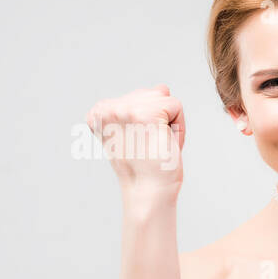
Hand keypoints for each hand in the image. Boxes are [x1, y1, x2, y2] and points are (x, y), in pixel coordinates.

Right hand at [87, 85, 184, 202]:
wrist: (148, 191)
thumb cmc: (145, 168)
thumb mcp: (135, 133)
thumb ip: (141, 108)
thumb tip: (161, 87)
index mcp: (98, 112)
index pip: (138, 97)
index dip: (149, 120)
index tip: (139, 143)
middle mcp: (107, 108)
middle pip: (152, 93)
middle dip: (161, 119)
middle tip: (151, 145)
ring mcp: (125, 109)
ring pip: (165, 98)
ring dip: (170, 123)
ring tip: (157, 144)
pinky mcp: (146, 113)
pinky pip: (176, 106)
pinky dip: (179, 127)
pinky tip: (165, 143)